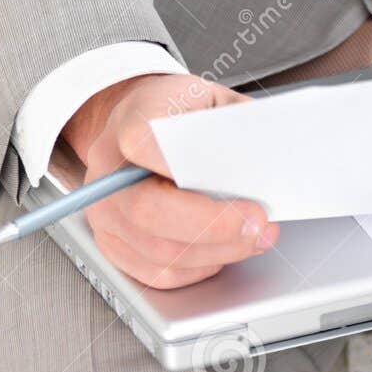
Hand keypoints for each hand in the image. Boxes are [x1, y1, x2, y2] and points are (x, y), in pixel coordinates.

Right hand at [61, 71, 279, 289]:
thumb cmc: (176, 110)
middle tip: (256, 223)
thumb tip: (267, 154)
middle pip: (149, 210)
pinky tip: (223, 250)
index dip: (174, 161)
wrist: (140, 119)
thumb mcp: (209, 98)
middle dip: (213, 225)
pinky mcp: (112, 243)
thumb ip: (234, 121)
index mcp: (129, 120)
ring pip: (158, 250)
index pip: (140, 140)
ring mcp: (105, 211)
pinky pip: (157, 273)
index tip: (224, 175)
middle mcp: (108, 169)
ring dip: (217, 251)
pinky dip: (198, 267)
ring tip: (254, 237)